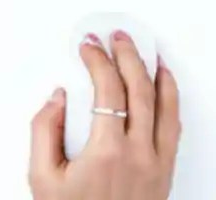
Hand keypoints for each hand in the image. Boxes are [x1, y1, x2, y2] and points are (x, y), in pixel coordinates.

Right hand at [29, 32, 181, 199]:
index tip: (87, 46)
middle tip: (117, 37)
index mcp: (106, 151)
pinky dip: (171, 99)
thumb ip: (44, 130)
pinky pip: (174, 126)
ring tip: (147, 52)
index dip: (97, 60)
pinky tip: (164, 87)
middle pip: (139, 89)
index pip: (108, 89)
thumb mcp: (41, 177)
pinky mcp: (166, 173)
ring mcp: (157, 163)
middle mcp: (139, 153)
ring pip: (165, 105)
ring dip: (156, 73)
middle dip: (127, 56)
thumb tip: (58, 98)